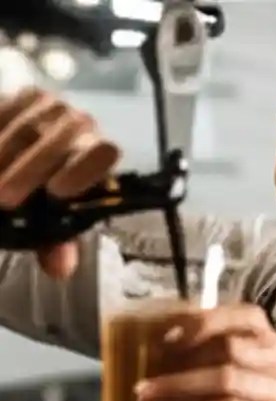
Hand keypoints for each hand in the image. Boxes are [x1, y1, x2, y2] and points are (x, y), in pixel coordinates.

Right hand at [0, 87, 119, 278]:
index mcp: (97, 152)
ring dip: (3, 155)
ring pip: (26, 128)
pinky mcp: (21, 95)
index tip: (57, 193)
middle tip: (5, 200)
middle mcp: (79, 124)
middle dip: (30, 172)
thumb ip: (56, 239)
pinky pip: (4, 111)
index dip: (84, 170)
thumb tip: (60, 269)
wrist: (21, 149)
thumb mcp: (50, 215)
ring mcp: (49, 106)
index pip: (104, 152)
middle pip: (59, 142)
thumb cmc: (43, 187)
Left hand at [134, 304, 275, 400]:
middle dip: (182, 358)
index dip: (208, 320)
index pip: (249, 316)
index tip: (167, 335)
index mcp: (271, 347)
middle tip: (144, 372)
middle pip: (230, 348)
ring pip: (226, 379)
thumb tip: (152, 343)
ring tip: (143, 396)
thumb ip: (206, 359)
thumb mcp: (229, 381)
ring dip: (177, 386)